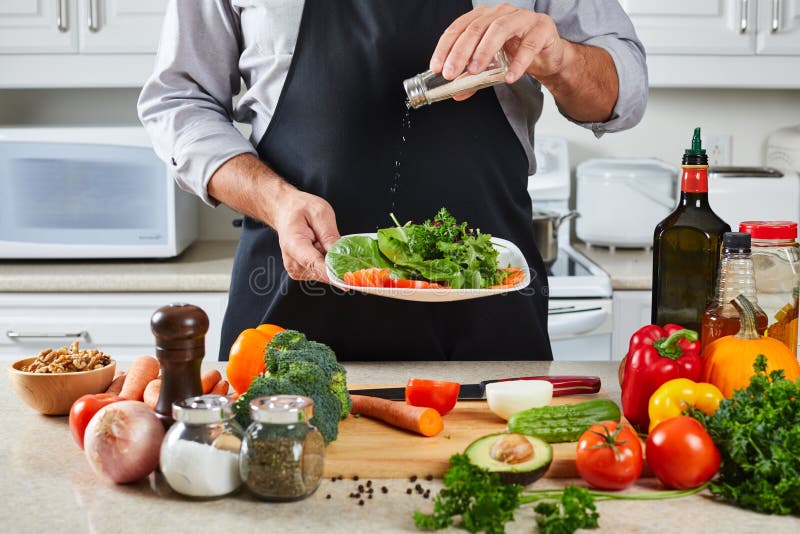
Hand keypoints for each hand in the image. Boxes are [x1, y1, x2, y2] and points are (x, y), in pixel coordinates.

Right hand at [207, 154, 340, 283]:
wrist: (285, 211)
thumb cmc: (300, 209)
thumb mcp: (319, 213)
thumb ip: (329, 235)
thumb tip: (341, 255)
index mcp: (293, 245)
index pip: (316, 265)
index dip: (333, 274)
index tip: (348, 282)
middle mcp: (292, 262)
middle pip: (322, 272)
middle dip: (337, 265)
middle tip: (345, 248)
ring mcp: (296, 269)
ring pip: (324, 274)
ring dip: (331, 262)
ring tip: (325, 242)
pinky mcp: (302, 272)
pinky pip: (321, 272)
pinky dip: (327, 263)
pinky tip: (322, 249)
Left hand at [430, 4, 565, 92]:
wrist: (548, 55)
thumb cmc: (516, 53)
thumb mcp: (491, 66)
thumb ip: (474, 78)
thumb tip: (456, 93)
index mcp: (484, 17)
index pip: (459, 27)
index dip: (446, 47)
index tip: (437, 66)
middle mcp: (501, 13)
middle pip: (476, 28)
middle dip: (460, 52)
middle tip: (451, 73)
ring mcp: (522, 18)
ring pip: (499, 29)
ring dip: (484, 51)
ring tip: (475, 71)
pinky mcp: (542, 29)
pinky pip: (528, 46)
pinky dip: (517, 63)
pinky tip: (509, 77)